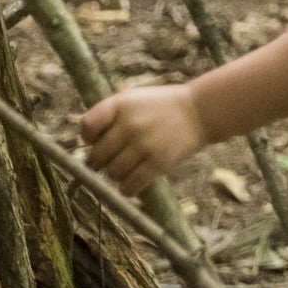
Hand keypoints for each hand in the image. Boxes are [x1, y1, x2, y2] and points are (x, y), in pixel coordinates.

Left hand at [80, 84, 207, 194]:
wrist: (200, 111)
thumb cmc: (162, 106)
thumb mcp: (134, 99)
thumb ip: (110, 116)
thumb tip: (87, 145)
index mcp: (120, 105)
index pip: (87, 127)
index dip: (89, 138)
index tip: (99, 139)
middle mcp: (129, 124)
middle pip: (97, 156)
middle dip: (100, 161)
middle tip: (110, 160)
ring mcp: (144, 144)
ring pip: (112, 173)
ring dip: (116, 174)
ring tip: (127, 167)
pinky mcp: (158, 163)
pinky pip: (130, 186)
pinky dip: (127, 188)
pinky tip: (133, 182)